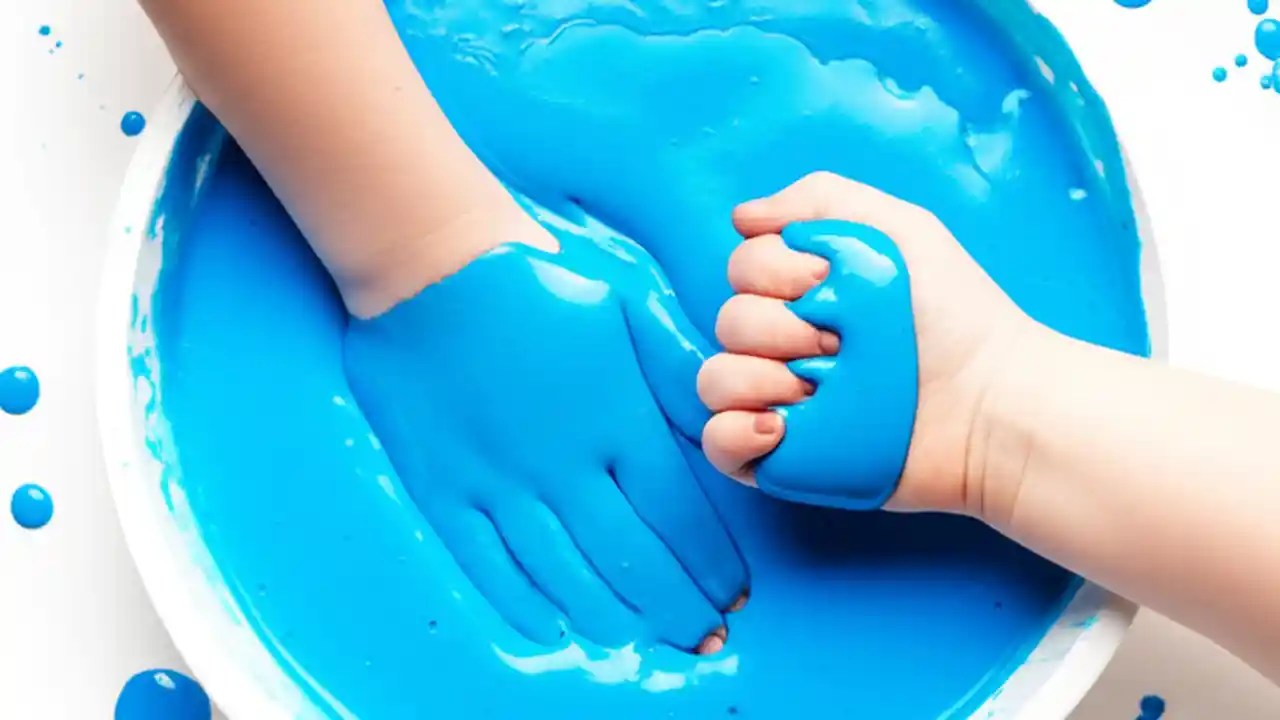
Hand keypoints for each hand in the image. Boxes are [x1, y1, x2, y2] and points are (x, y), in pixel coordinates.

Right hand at [344, 214, 746, 651]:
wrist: (432, 264)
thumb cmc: (537, 283)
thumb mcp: (626, 312)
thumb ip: (674, 376)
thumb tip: (729, 417)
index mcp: (618, 419)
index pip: (680, 515)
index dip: (712, 566)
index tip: (734, 594)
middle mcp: (565, 463)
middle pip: (633, 559)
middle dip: (679, 608)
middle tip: (704, 636)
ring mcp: (500, 481)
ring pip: (566, 574)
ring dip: (612, 617)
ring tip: (640, 638)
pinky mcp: (445, 488)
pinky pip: (487, 565)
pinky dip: (522, 603)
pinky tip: (551, 628)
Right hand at [698, 172, 1041, 515]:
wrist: (990, 403)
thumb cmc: (957, 315)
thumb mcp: (900, 230)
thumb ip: (820, 200)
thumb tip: (741, 218)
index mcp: (804, 293)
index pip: (743, 268)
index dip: (778, 272)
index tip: (832, 281)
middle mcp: (787, 345)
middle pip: (728, 321)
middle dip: (780, 327)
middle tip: (841, 343)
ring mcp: (783, 402)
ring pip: (713, 380)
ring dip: (760, 377)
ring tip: (820, 389)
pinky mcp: (784, 457)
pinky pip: (717, 443)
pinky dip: (734, 433)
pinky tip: (781, 427)